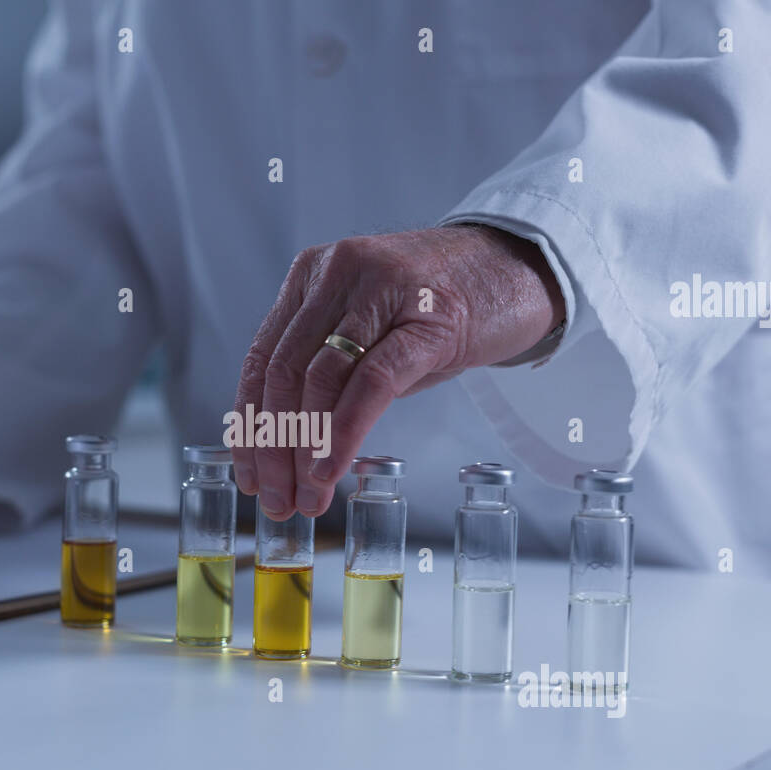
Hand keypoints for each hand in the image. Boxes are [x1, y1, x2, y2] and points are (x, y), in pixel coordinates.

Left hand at [231, 225, 564, 518]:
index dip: (249, 425)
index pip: (261, 357)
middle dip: (273, 449)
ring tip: (309, 499)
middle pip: (283, 373)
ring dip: (305, 451)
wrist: (522, 266)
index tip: (248, 476)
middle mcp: (338, 273)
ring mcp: (381, 288)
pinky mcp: (429, 317)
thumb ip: (330, 373)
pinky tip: (331, 469)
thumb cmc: (445, 307)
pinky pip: (371, 383)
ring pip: (319, 380)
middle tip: (276, 502)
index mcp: (314, 275)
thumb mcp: (373, 333)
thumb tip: (288, 448)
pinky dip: (342, 433)